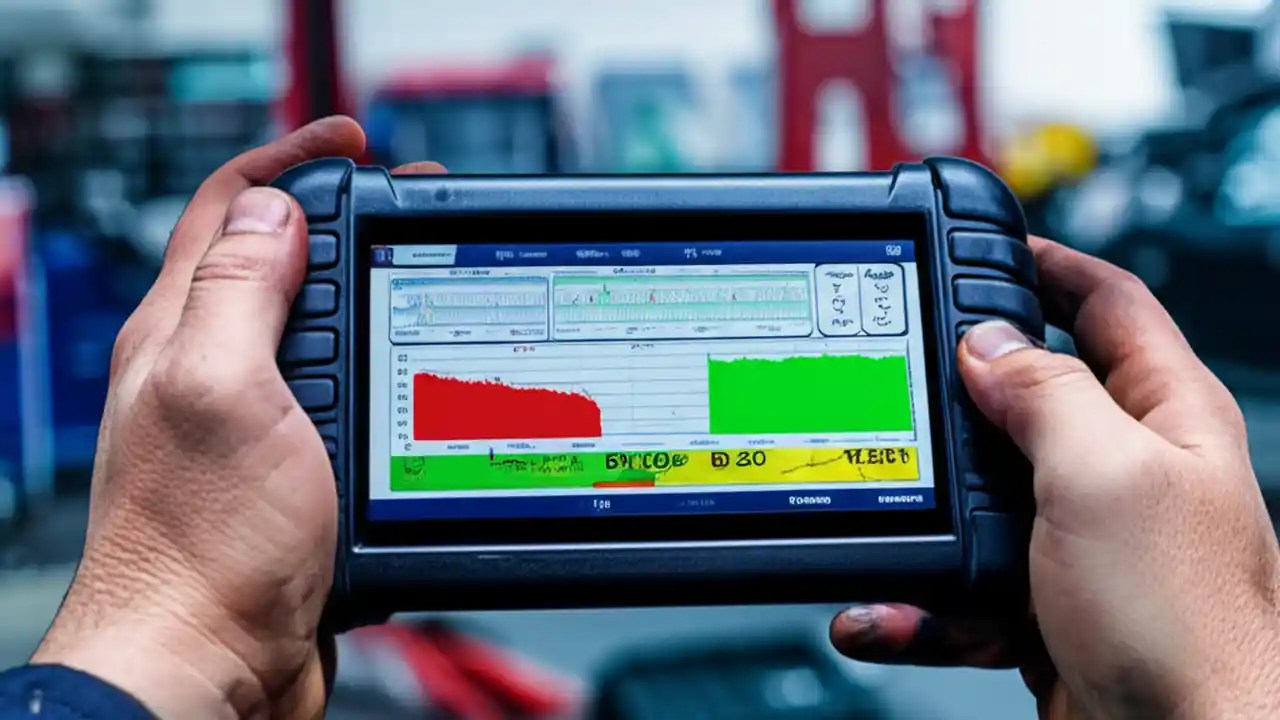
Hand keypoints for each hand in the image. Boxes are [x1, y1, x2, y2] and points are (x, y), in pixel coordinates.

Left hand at [31, 117, 441, 718]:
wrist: (210, 662)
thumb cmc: (199, 546)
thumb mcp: (219, 391)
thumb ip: (240, 291)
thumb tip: (275, 208)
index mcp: (183, 334)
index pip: (229, 210)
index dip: (290, 160)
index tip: (354, 141)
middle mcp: (213, 369)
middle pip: (279, 257)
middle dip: (342, 214)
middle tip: (408, 202)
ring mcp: (254, 421)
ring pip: (316, 326)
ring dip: (366, 289)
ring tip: (418, 274)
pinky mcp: (294, 470)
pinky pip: (340, 395)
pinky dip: (378, 366)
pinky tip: (410, 373)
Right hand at [830, 238, 1279, 718]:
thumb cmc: (1189, 629)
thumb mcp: (1106, 477)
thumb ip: (1045, 393)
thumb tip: (986, 343)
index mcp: (1165, 416)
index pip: (1107, 303)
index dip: (1046, 263)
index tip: (979, 244)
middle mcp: (1125, 470)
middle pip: (1026, 395)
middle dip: (956, 395)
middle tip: (897, 380)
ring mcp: (1080, 539)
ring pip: (977, 499)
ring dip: (919, 518)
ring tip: (876, 522)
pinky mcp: (1041, 604)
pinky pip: (960, 583)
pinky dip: (916, 600)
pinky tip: (885, 611)